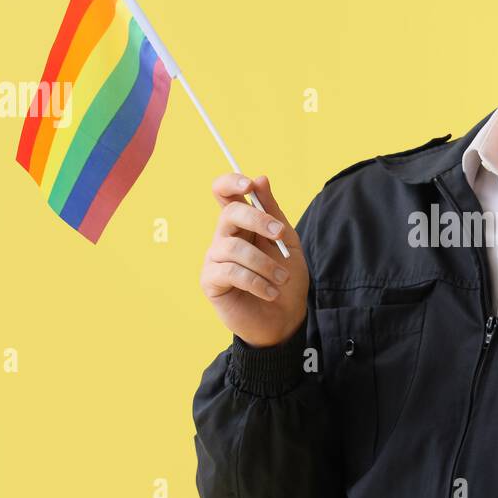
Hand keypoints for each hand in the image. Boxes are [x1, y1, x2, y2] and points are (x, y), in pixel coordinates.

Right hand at [200, 174, 308, 346]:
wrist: (284, 319)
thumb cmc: (285, 279)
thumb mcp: (287, 242)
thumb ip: (273, 213)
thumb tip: (261, 178)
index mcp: (242, 224)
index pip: (224, 193)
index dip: (231, 183)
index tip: (250, 186)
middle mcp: (224, 237)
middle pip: (228, 214)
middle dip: (257, 220)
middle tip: (280, 235)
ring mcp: (214, 259)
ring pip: (234, 248)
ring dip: (264, 263)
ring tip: (282, 278)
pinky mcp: (211, 281)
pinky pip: (231, 272)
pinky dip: (257, 282)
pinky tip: (270, 292)